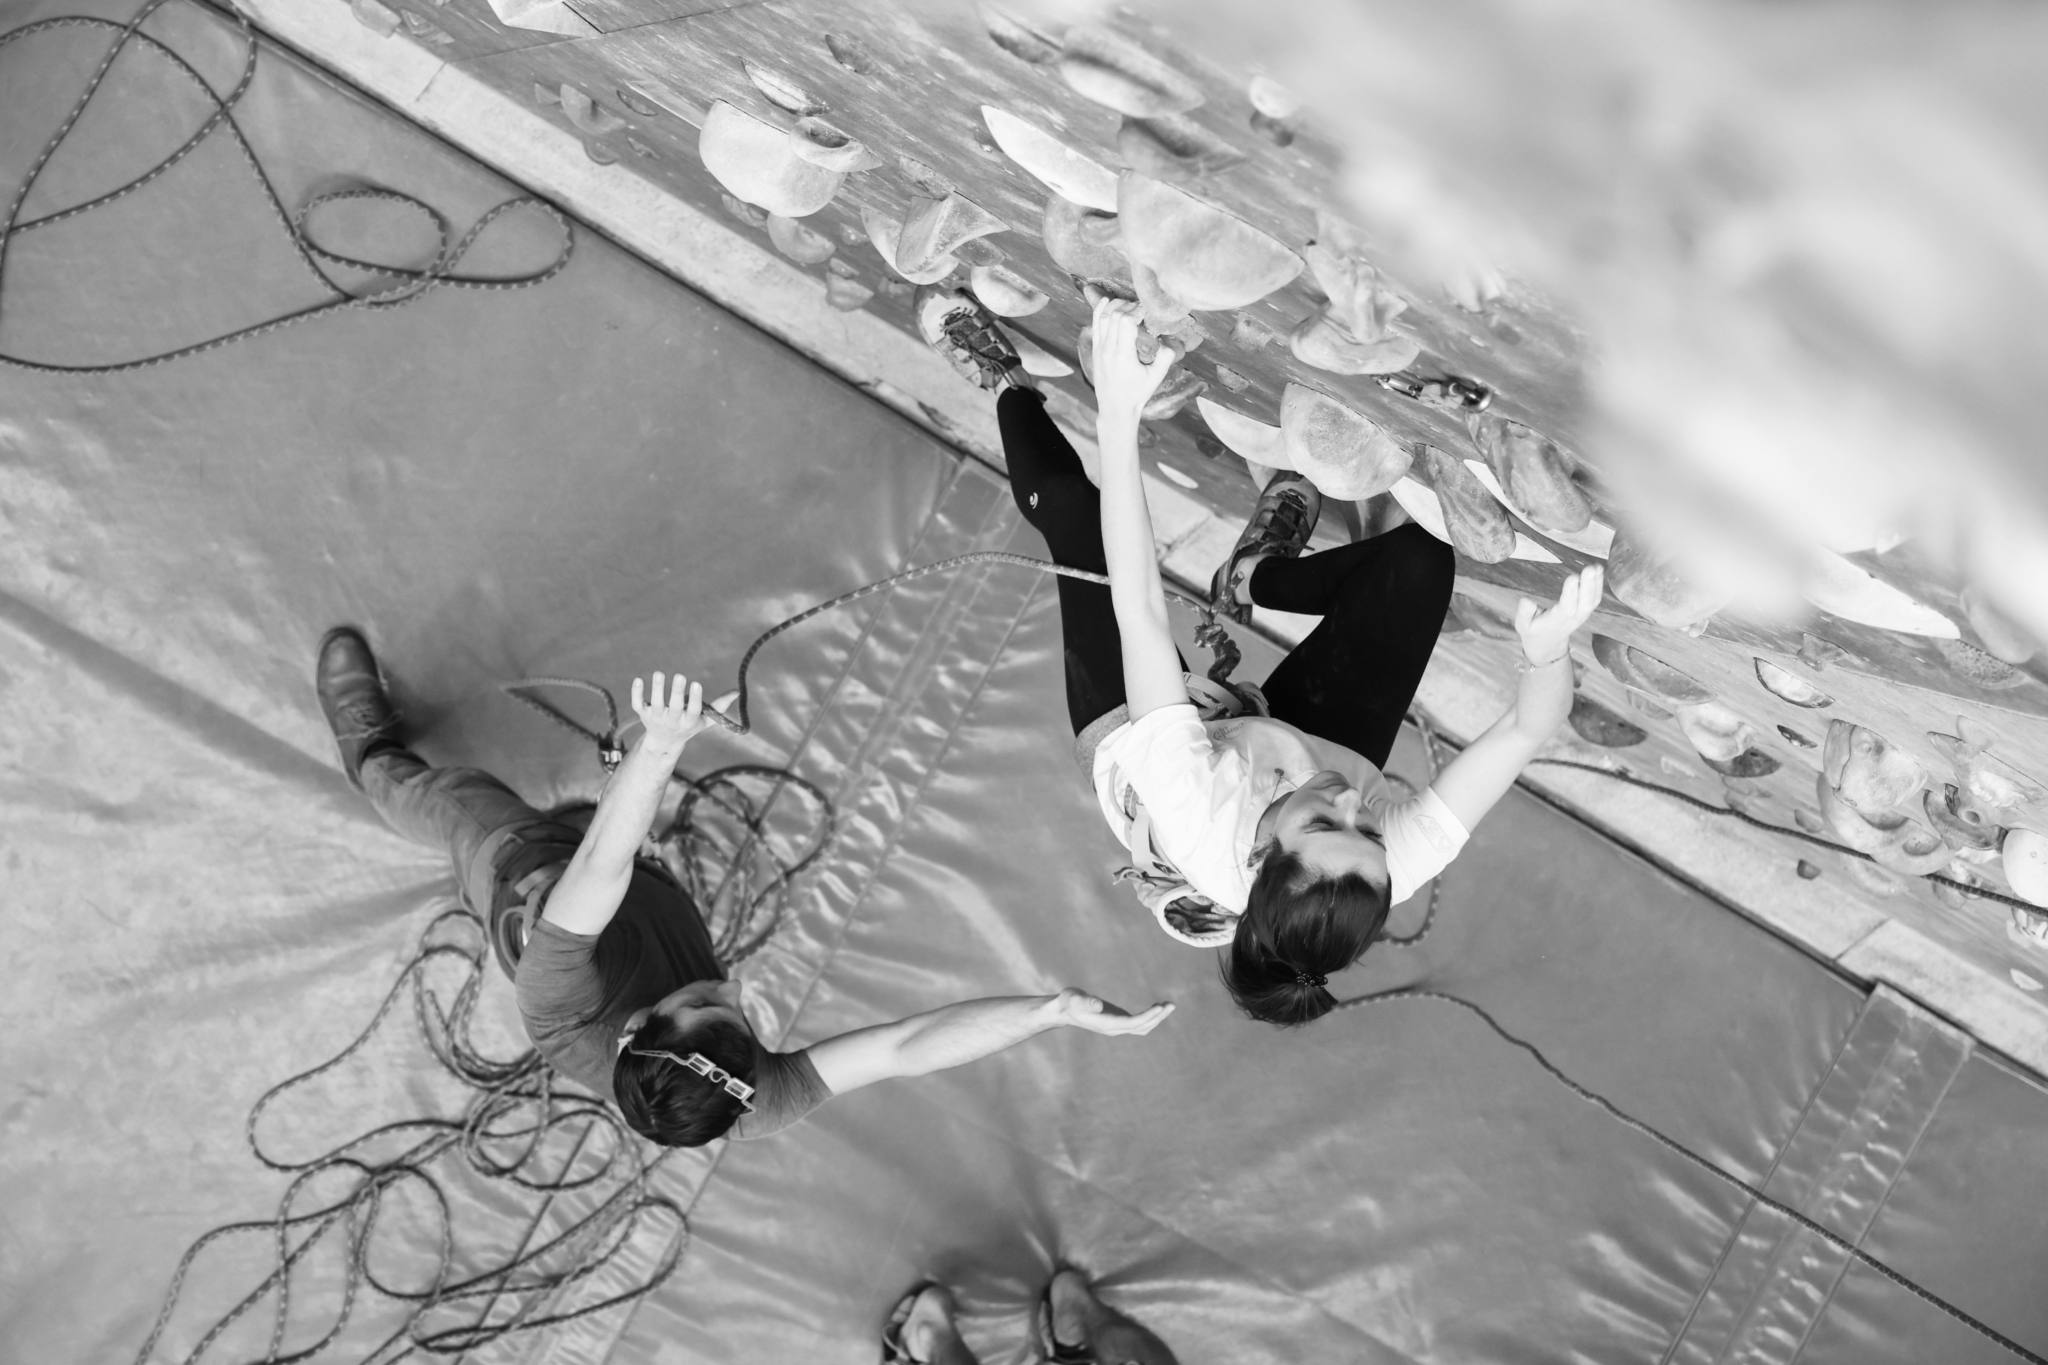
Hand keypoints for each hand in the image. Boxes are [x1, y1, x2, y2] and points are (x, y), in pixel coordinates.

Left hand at [630, 672, 736, 749]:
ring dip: (657, 689)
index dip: (695, 699)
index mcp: (688, 722)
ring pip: (655, 704)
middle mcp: (672, 721)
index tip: (696, 684)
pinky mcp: (642, 713)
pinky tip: (639, 680)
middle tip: (681, 676)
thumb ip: (720, 707)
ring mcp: (656, 718)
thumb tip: (737, 691)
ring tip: (659, 673)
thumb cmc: (688, 726)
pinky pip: (638, 704)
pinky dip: (637, 693)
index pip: (693, 711)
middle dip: (677, 692)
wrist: (663, 742)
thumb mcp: (705, 720)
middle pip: (674, 707)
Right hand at [1047, 988, 1174, 1036]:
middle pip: (1141, 1027)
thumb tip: (1098, 1005)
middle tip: (1171, 1005)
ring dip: (1156, 1019)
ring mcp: (1116, 1028)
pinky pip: (1139, 1024)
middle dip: (1157, 1018)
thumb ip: (1085, 1001)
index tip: (1160, 1007)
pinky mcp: (1118, 1023)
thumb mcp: (1073, 998)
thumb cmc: (1068, 1002)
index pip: (1132, 1023)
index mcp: (1106, 1024)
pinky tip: (1156, 1008)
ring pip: (1142, 1028)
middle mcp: (1113, 1029)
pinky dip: (1150, 1018)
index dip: (1147, 1017)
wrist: (1062, 1011)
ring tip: (1168, 1006)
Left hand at [1089, 295, 1173, 426]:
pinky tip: (1105, 300)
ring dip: (1115, 306)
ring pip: (1103, 318)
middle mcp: (1108, 350)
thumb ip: (1166, 358)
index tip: (1147, 310)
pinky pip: (1095, 325)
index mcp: (1123, 355)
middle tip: (1140, 307)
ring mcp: (1099, 349)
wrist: (1115, 408)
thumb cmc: (1136, 394)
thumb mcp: (1155, 377)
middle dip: (1128, 306)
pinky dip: (1099, 311)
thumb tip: (1170, 341)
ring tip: (1127, 304)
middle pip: (1115, 316)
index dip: (1137, 311)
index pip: (1127, 322)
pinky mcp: (1095, 350)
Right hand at [1514, 564, 1602, 665]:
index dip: (1571, 593)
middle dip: (1588, 586)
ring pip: (1592, 601)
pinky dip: (1599, 585)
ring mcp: (1581, 616)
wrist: (1547, 644)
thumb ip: (1524, 613)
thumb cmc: (1534, 631)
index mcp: (1556, 621)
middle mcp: (1572, 619)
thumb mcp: (1522, 625)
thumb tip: (1526, 600)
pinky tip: (1599, 571)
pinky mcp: (1585, 611)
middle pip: (1584, 604)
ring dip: (1596, 583)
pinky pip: (1595, 599)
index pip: (1566, 608)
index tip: (1572, 578)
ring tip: (1597, 566)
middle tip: (1589, 569)